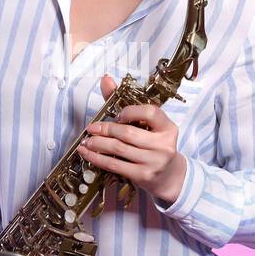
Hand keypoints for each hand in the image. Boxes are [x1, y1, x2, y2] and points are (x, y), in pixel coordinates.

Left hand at [76, 74, 187, 206]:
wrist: (168, 176)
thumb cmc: (154, 145)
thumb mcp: (147, 126)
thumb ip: (126, 103)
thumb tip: (105, 79)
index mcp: (167, 127)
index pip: (150, 113)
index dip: (131, 111)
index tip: (118, 115)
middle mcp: (164, 144)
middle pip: (128, 132)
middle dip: (105, 129)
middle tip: (91, 128)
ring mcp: (154, 161)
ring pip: (119, 149)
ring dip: (97, 144)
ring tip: (86, 141)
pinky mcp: (143, 176)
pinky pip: (115, 165)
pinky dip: (98, 158)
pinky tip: (88, 154)